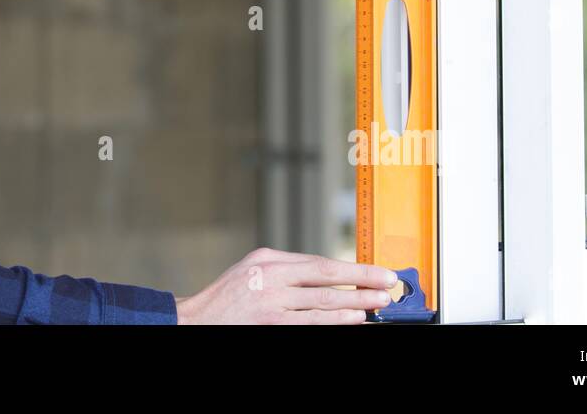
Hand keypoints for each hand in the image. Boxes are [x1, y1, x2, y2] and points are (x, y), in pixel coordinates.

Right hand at [174, 247, 400, 323]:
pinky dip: (334, 322)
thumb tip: (329, 274)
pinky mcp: (271, 325)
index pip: (320, 264)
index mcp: (269, 260)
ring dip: (355, 305)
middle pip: (326, 280)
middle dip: (362, 283)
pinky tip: (353, 320)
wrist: (198, 319)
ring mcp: (271, 305)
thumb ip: (288, 269)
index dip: (353, 269)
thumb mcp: (254, 268)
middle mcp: (270, 279)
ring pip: (322, 304)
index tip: (378, 272)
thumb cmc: (228, 295)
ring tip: (378, 304)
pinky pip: (309, 324)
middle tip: (388, 287)